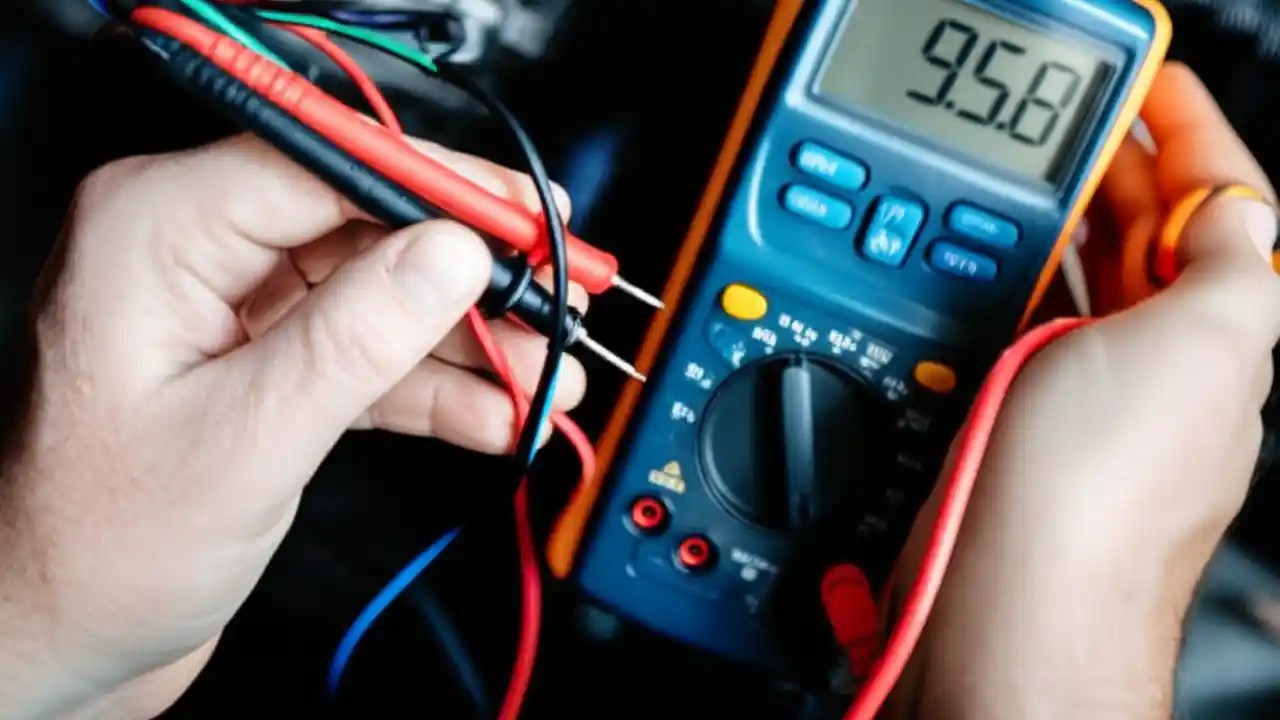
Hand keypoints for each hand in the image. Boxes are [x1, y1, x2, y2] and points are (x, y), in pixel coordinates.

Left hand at [0, 133, 584, 717]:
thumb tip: (448, 255)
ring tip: (544, 377)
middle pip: (369, 229)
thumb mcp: (242, 441)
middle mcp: (195, 254)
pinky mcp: (268, 367)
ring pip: (382, 296)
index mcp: (157, 232)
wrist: (60, 639)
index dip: (442, 190)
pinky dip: (434, 385)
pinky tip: (493, 412)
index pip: (326, 167)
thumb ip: (352, 341)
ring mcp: (236, 311)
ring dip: (468, 341)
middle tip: (554, 306)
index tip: (526, 220)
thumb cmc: (92, 549)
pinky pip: (370, 355)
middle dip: (470, 279)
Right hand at [887, 63, 1279, 718]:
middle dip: (1117, 167)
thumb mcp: (1204, 342)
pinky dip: (999, 286)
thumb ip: (1226, 265)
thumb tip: (1234, 211)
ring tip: (1027, 170)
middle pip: (1142, 240)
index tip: (1152, 82)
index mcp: (1215, 336)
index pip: (1222, 207)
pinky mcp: (1006, 427)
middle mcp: (1153, 370)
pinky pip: (1010, 332)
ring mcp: (1076, 400)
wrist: (1009, 599)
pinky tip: (979, 265)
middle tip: (1078, 116)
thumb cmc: (1101, 495)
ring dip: (1053, 221)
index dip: (1190, 133)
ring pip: (1072, 284)